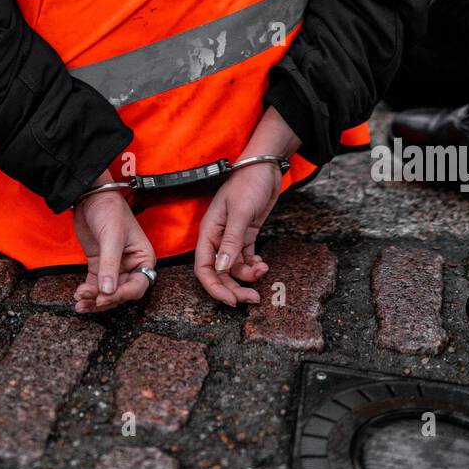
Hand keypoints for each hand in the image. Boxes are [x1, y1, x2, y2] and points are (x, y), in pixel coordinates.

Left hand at [73, 187, 155, 312]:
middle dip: (106, 299)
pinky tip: (79, 297)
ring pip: (107, 291)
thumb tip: (108, 291)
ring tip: (80, 302)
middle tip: (90, 300)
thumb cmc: (109, 209)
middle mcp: (131, 265)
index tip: (105, 297)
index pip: (138, 285)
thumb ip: (110, 264)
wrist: (90, 196)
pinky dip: (89, 292)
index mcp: (143, 257)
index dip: (122, 294)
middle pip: (122, 292)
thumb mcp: (112, 236)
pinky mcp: (99, 264)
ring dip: (95, 299)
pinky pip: (96, 284)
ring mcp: (114, 266)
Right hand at [195, 164, 276, 305]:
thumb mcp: (240, 212)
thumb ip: (231, 241)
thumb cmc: (248, 183)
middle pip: (220, 273)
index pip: (204, 268)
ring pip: (235, 268)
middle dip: (235, 288)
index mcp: (209, 232)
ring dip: (248, 276)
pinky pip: (246, 259)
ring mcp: (232, 238)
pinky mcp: (246, 235)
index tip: (231, 300)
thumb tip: (222, 268)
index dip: (214, 287)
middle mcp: (218, 238)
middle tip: (253, 298)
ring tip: (263, 271)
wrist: (265, 168)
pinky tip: (263, 264)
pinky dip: (254, 266)